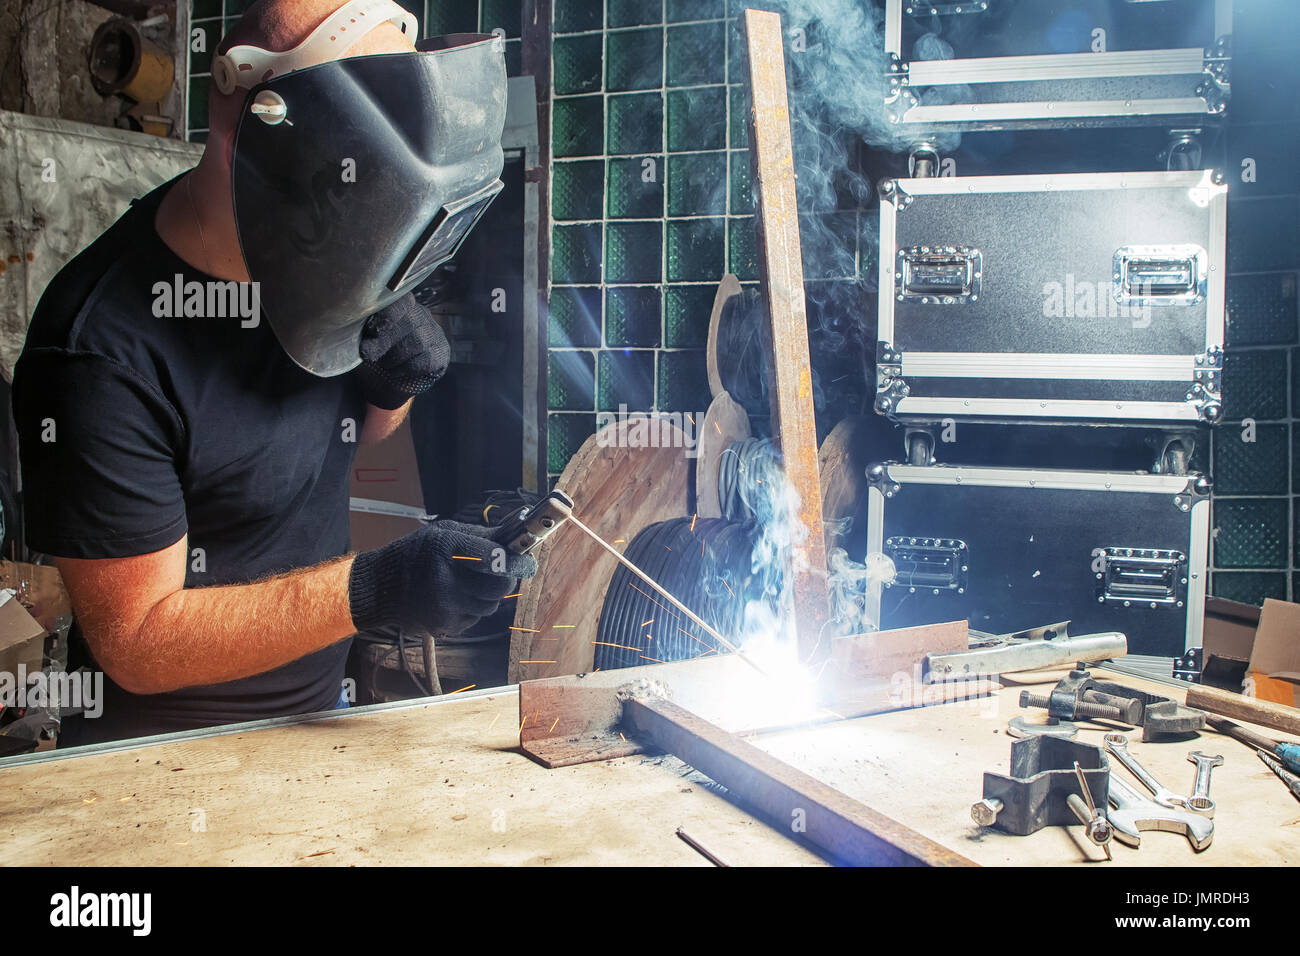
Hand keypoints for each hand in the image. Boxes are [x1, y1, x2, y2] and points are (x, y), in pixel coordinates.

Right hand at [348, 520, 536, 635]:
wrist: (379, 588)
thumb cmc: (415, 555)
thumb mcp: (443, 534)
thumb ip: (481, 535)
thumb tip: (518, 528)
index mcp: (445, 548)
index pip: (494, 557)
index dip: (516, 560)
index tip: (526, 559)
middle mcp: (445, 579)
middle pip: (500, 586)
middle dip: (506, 578)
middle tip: (501, 571)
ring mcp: (444, 607)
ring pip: (490, 605)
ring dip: (487, 594)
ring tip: (466, 583)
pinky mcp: (444, 627)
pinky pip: (475, 618)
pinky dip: (472, 608)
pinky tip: (453, 598)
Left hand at [355, 293, 450, 408]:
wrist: (388, 380)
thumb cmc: (375, 352)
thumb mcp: (365, 337)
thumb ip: (365, 331)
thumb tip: (356, 333)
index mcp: (401, 305)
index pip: (402, 300)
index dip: (389, 314)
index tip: (372, 330)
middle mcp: (421, 315)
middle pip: (410, 322)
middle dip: (385, 340)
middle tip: (367, 353)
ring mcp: (434, 333)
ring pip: (418, 342)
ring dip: (395, 356)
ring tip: (383, 364)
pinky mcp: (441, 353)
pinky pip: (425, 359)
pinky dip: (406, 368)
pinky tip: (396, 371)